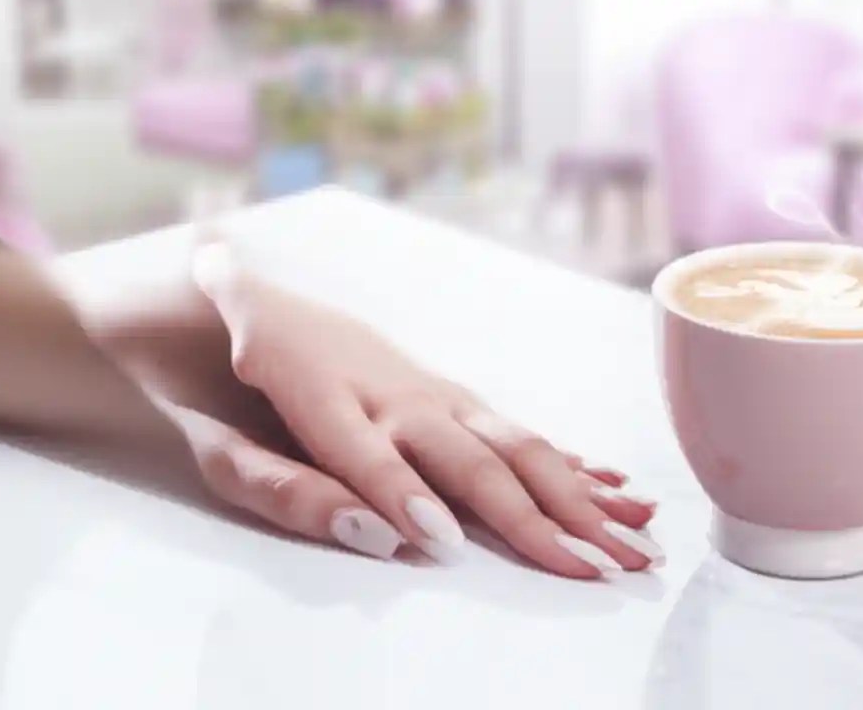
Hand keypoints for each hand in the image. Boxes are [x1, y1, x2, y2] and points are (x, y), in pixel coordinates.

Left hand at [180, 240, 662, 577]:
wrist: (276, 297)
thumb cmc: (251, 357)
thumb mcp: (222, 406)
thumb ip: (265, 460)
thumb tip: (357, 523)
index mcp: (331, 396)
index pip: (370, 454)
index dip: (400, 493)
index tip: (441, 541)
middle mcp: (404, 397)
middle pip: (476, 461)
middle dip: (540, 516)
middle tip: (600, 566)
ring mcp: (443, 399)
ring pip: (522, 451)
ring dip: (582, 500)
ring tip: (639, 543)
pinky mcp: (462, 404)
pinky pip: (527, 440)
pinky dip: (578, 469)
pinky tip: (623, 493)